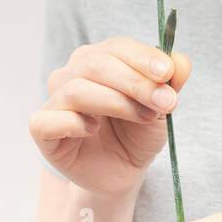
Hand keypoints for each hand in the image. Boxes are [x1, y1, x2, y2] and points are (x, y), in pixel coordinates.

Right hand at [29, 36, 191, 200]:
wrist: (121, 173)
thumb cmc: (137, 134)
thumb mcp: (161, 108)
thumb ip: (171, 83)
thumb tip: (180, 61)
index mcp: (99, 58)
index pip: (117, 47)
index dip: (142, 58)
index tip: (167, 73)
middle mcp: (72, 73)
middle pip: (97, 64)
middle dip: (135, 82)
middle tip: (164, 103)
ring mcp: (54, 100)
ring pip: (77, 89)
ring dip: (116, 103)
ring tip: (144, 118)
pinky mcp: (41, 129)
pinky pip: (48, 119)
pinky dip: (74, 123)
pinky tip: (93, 130)